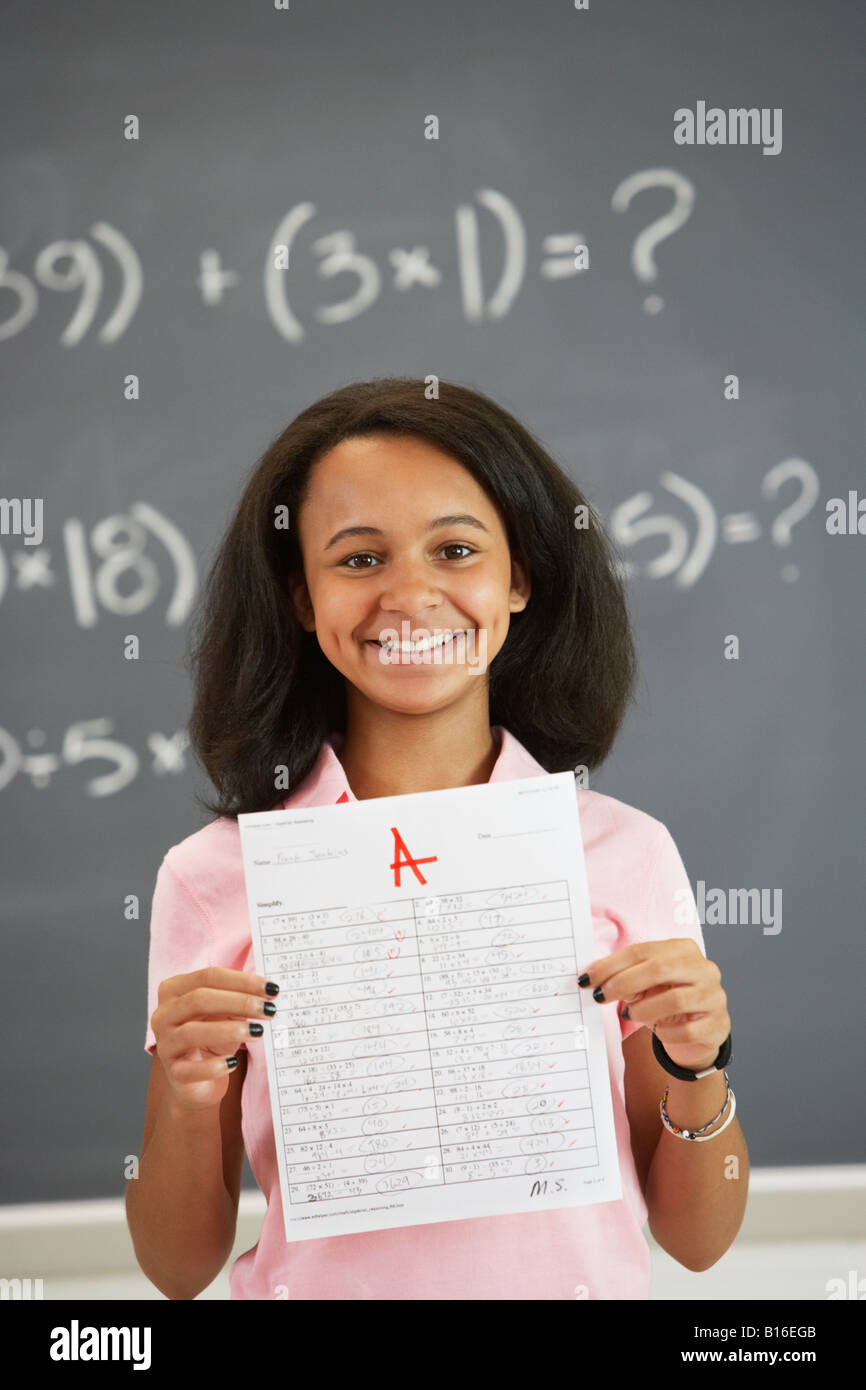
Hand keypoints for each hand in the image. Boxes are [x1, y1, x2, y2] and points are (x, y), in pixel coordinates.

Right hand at [150, 966, 276, 1109]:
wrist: (198, 1079)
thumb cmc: (212, 1038)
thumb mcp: (226, 1014)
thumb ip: (238, 1001)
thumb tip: (265, 994)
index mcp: (174, 990)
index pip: (208, 977)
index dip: (241, 981)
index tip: (270, 988)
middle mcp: (163, 1014)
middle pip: (199, 999)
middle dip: (239, 1002)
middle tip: (267, 1009)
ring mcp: (165, 1044)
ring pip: (192, 1032)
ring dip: (229, 1030)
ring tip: (257, 1032)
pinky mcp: (173, 1073)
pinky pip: (190, 1069)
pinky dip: (214, 1066)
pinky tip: (234, 1062)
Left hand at [578, 939, 728, 1071]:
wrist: (698, 1031)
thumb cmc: (667, 999)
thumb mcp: (647, 984)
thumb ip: (626, 976)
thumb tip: (595, 977)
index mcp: (684, 949)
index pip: (643, 950)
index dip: (612, 964)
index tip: (588, 978)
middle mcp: (704, 968)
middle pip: (659, 969)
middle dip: (624, 982)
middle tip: (601, 996)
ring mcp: (715, 996)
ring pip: (675, 1000)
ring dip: (644, 1009)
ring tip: (629, 1014)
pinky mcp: (718, 1025)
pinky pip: (687, 1030)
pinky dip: (665, 1033)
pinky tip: (657, 1030)